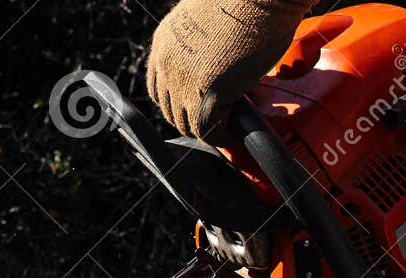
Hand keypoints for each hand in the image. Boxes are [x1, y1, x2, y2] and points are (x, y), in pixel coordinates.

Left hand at [147, 0, 312, 142]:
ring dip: (209, 128)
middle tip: (218, 120)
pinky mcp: (207, 95)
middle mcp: (168, 63)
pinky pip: (209, 131)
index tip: (197, 108)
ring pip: (189, 124)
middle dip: (194, 119)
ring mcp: (184, 81)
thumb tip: (218, 67)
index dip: (179, 103)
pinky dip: (222, 136)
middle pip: (172, 111)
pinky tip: (234, 131)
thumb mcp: (209, 22)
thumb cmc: (246, 0)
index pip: (159, 89)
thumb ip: (202, 46)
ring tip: (228, 125)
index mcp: (165, 43)